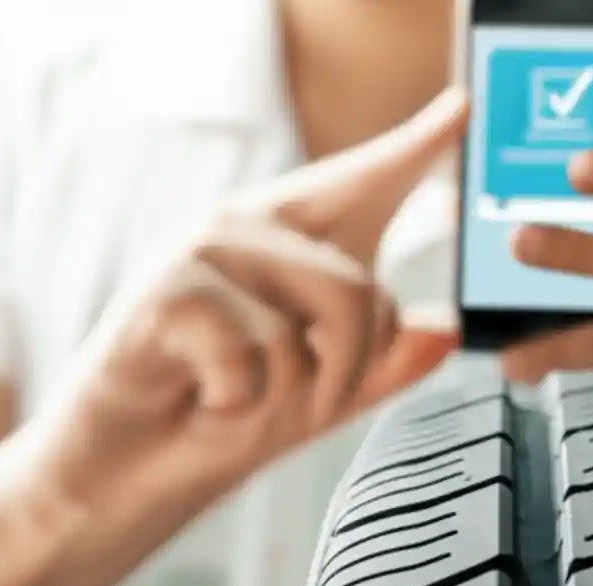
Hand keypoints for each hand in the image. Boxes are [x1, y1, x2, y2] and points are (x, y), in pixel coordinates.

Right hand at [1, 90, 467, 585]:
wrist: (128, 472)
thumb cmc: (222, 417)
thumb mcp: (323, 393)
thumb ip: (388, 364)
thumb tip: (449, 329)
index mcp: (289, 239)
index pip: (362, 184)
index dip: (416, 144)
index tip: (463, 106)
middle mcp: (249, 228)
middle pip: (361, 291)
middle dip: (347, 372)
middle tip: (297, 402)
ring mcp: (205, 252)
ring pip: (314, 326)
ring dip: (291, 394)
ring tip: (238, 397)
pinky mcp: (169, 289)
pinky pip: (256, 356)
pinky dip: (238, 402)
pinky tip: (200, 397)